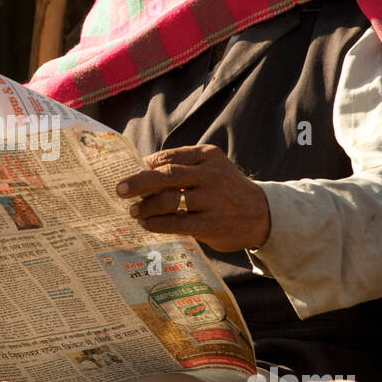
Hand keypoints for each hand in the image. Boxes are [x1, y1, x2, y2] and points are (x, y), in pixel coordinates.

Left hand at [116, 143, 270, 252]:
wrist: (261, 214)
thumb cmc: (226, 190)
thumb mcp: (212, 169)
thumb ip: (184, 167)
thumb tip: (142, 171)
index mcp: (208, 156)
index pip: (169, 157)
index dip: (146, 165)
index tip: (128, 172)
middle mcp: (211, 174)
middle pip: (167, 175)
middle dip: (139, 182)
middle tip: (120, 190)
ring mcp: (213, 199)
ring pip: (170, 200)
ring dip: (147, 207)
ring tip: (134, 211)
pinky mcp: (212, 223)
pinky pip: (179, 223)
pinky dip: (159, 224)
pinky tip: (148, 224)